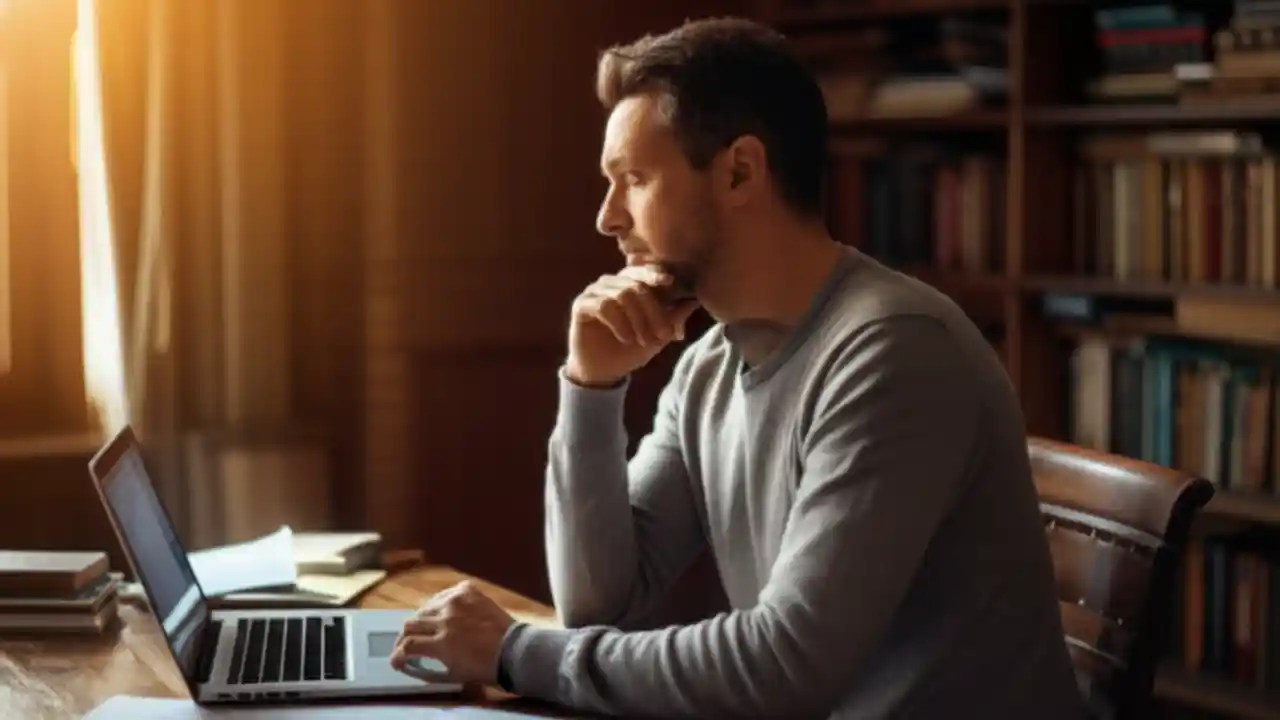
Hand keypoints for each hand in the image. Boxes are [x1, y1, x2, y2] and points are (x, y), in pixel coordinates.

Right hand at [390, 581, 515, 685]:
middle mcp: (445, 620)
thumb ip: (428, 665)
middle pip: (410, 624)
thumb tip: (409, 660)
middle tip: (406, 644)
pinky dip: (440, 604)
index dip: (397, 655)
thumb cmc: (485, 667)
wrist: (513, 650)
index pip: (407, 646)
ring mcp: (456, 602)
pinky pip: (444, 594)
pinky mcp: (467, 590)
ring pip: (425, 608)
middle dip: (404, 638)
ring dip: (421, 621)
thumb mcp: (452, 673)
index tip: (397, 660)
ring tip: (425, 628)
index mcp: (441, 644)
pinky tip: (443, 612)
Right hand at [566, 265, 699, 385]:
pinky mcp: (581, 305)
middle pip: (636, 284)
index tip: (669, 282)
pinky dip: (619, 323)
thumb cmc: (631, 349)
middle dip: (653, 312)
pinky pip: (604, 305)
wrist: (604, 371)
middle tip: (663, 336)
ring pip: (622, 294)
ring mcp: (594, 292)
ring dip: (638, 320)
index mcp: (629, 284)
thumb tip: (696, 299)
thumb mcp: (658, 335)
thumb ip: (674, 317)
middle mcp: (611, 283)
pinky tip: (626, 339)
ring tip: (643, 341)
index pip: (644, 271)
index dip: (656, 274)